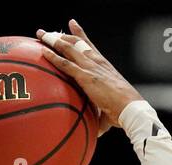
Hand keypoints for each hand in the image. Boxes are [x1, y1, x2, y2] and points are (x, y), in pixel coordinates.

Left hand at [36, 20, 142, 136]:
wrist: (130, 108)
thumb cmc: (123, 112)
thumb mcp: (109, 111)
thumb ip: (99, 118)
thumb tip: (94, 133)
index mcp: (104, 66)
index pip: (89, 45)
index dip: (80, 34)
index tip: (71, 24)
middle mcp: (97, 62)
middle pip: (76, 43)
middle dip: (61, 35)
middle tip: (48, 32)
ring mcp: (91, 67)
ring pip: (69, 49)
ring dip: (53, 41)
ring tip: (41, 36)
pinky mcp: (86, 76)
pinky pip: (66, 64)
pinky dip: (53, 57)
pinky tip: (43, 52)